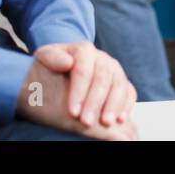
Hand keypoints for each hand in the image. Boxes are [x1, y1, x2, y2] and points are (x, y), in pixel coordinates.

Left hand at [16, 52, 136, 140]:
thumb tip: (67, 62)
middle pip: (103, 79)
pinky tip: (120, 119)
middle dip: (95, 102)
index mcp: (84, 50)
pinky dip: (127, 105)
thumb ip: (51, 57)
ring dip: (113, 105)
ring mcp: (115, 69)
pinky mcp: (123, 82)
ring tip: (105, 123)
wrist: (62, 68)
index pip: (83, 70)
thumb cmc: (52, 65)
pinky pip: (129, 92)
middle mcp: (102, 58)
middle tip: (86, 122)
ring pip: (119, 85)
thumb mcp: (45, 57)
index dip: (79, 91)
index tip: (72, 112)